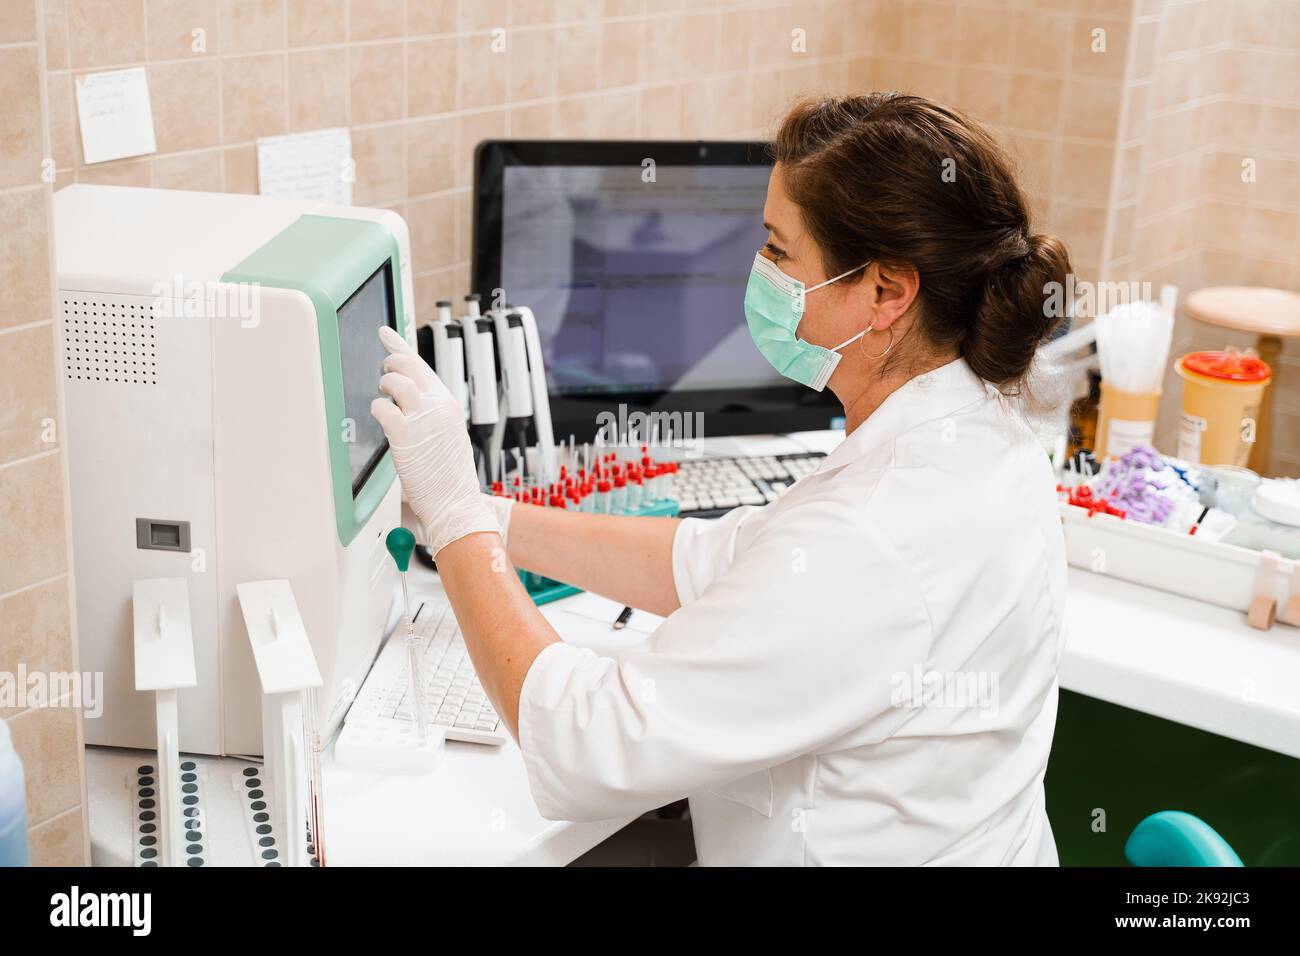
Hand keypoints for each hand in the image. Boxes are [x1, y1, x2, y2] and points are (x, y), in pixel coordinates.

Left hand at [370, 326, 499, 556]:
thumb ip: (430, 415)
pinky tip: (381, 420)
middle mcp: (437, 406)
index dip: (399, 345)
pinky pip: (381, 408)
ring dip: (383, 387)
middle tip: (383, 374)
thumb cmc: (450, 478)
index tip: (386, 332)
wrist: (457, 504)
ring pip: (394, 381)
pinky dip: (377, 410)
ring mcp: (422, 419)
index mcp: (447, 404)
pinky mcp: (405, 435)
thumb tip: (407, 402)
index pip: (422, 365)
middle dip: (390, 363)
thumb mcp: (447, 436)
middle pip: (408, 364)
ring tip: (384, 401)